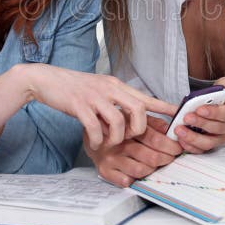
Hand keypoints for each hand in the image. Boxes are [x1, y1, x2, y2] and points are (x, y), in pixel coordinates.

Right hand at [20, 64, 177, 150]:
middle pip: (138, 108)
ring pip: (118, 120)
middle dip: (139, 128)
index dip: (163, 106)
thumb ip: (115, 101)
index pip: (144, 96)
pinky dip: (98, 140)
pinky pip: (95, 127)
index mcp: (116, 85)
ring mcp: (94, 96)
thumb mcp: (100, 90)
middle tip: (130, 137)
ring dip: (116, 137)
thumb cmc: (74, 89)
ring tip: (109, 142)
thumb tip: (131, 117)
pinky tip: (95, 143)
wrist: (47, 80)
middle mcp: (109, 89)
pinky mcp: (79, 106)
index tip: (177, 114)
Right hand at [85, 116, 182, 186]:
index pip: (154, 137)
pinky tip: (137, 172)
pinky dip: (135, 179)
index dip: (170, 144)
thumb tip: (174, 127)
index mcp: (127, 126)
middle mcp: (118, 142)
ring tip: (155, 164)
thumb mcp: (134, 118)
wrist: (89, 133)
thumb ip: (154, 122)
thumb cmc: (116, 126)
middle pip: (151, 156)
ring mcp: (110, 157)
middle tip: (171, 157)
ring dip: (152, 169)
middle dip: (166, 158)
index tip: (178, 147)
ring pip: (141, 170)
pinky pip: (126, 181)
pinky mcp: (104, 170)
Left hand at [173, 77, 224, 153]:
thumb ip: (220, 86)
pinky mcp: (214, 143)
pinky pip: (202, 149)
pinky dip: (191, 146)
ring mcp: (223, 137)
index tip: (199, 109)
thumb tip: (208, 92)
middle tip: (186, 117)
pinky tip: (181, 139)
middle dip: (200, 123)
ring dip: (193, 137)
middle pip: (217, 129)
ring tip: (179, 129)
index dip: (214, 112)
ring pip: (209, 142)